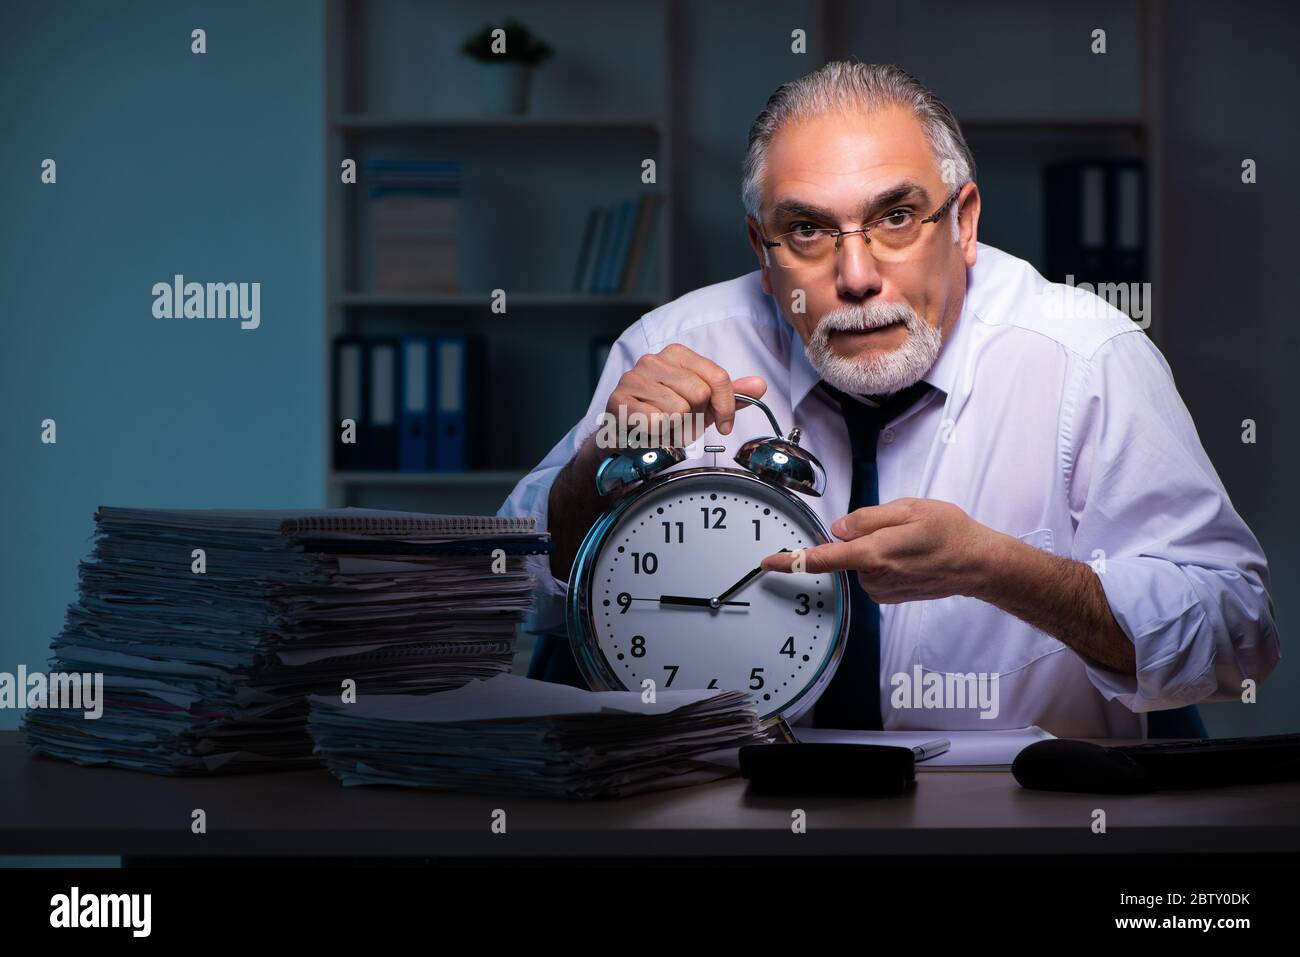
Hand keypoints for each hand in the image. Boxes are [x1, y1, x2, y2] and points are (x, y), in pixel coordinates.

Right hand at [605, 343, 766, 439]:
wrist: (626, 436)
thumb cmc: (665, 416)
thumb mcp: (702, 405)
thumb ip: (729, 395)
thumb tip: (760, 385)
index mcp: (677, 354)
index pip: (718, 377)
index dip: (726, 407)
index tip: (724, 424)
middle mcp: (654, 360)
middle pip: (699, 393)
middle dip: (696, 418)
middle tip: (682, 424)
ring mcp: (634, 378)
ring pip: (678, 409)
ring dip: (676, 429)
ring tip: (665, 427)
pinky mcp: (619, 399)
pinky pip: (656, 420)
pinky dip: (659, 433)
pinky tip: (651, 431)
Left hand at [758, 498, 996, 602]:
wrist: (978, 564)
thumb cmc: (949, 532)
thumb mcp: (907, 509)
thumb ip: (867, 517)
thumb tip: (839, 528)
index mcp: (873, 553)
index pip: (822, 558)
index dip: (792, 560)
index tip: (768, 563)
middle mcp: (874, 576)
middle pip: (846, 553)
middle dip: (862, 537)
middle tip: (899, 527)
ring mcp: (883, 589)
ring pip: (860, 563)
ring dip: (876, 550)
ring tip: (911, 542)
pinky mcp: (891, 596)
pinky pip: (873, 573)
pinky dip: (885, 562)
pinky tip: (910, 557)